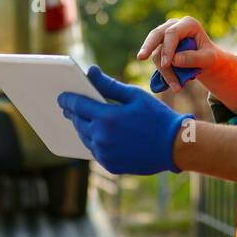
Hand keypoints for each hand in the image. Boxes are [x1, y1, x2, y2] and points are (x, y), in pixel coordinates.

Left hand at [57, 65, 193, 175]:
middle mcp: (102, 137)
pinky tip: (97, 134)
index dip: (67, 99)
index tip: (61, 96)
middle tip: (70, 107)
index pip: (77, 105)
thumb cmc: (156, 116)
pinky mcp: (110, 165)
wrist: (174, 146)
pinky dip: (94, 141)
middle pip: (78, 122)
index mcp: (107, 117)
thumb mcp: (133, 95)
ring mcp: (105, 154)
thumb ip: (108, 85)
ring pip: (84, 138)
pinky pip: (94, 151)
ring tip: (83, 119)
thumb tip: (90, 71)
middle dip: (73, 113)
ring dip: (82, 127)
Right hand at [135, 16, 236, 94]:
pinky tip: (171, 84)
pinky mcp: (160, 47)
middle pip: (156, 34)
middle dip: (148, 46)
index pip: (172, 33)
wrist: (207, 60)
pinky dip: (163, 73)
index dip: (167, 48)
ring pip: (156, 52)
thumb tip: (174, 60)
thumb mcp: (209, 58)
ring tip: (177, 88)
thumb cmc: (209, 56)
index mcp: (188, 24)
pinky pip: (157, 60)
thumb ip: (194, 58)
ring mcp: (165, 36)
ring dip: (164, 71)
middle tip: (140, 58)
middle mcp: (174, 26)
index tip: (166, 64)